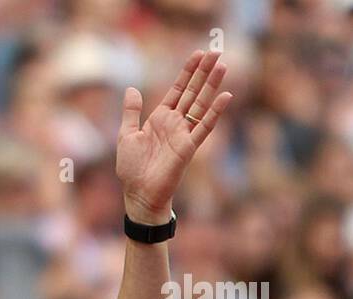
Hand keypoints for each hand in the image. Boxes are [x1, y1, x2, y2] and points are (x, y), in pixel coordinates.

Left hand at [116, 50, 232, 221]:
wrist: (138, 193)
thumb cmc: (132, 168)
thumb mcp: (126, 135)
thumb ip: (131, 112)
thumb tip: (131, 88)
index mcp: (160, 118)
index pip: (177, 90)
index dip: (187, 72)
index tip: (198, 54)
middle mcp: (175, 123)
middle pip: (193, 92)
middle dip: (203, 72)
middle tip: (216, 51)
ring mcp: (183, 134)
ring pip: (201, 104)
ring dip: (212, 85)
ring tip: (222, 65)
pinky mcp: (189, 147)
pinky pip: (204, 127)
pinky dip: (215, 112)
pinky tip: (225, 96)